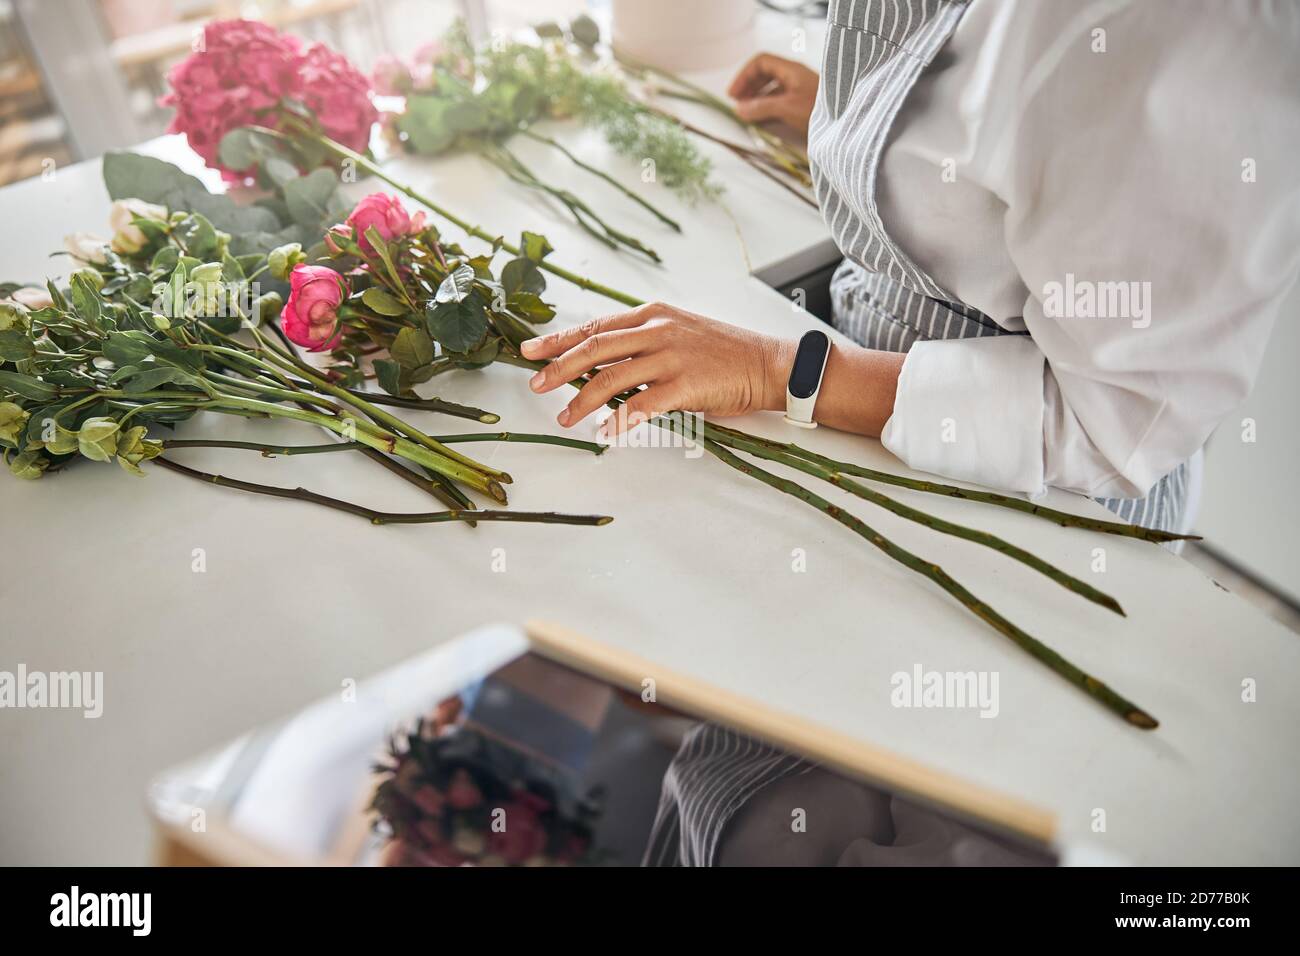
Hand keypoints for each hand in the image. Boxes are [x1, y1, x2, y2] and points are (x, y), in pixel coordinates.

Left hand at [520, 303, 793, 436]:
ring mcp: (671, 356)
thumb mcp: (680, 333)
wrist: (768, 364)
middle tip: (535, 384)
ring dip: (583, 401)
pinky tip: (604, 432)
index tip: (531, 350)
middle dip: (559, 367)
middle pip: (594, 347)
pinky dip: (619, 420)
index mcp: (653, 315)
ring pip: (611, 378)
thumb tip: (607, 363)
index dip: (559, 339)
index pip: (596, 326)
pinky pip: (642, 404)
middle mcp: (657, 330)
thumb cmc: (725, 354)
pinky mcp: (685, 384)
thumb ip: (644, 342)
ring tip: (564, 418)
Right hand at [728, 53, 819, 134]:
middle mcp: (795, 77)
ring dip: (757, 99)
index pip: (761, 62)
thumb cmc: (819, 111)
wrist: (846, 123)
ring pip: (772, 89)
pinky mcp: (804, 105)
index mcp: (791, 70)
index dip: (744, 76)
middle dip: (749, 88)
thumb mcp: (787, 107)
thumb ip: (761, 107)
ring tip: (747, 114)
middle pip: (765, 75)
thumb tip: (739, 109)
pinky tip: (762, 120)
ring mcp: (800, 90)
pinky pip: (780, 102)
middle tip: (737, 104)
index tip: (733, 94)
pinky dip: (768, 108)